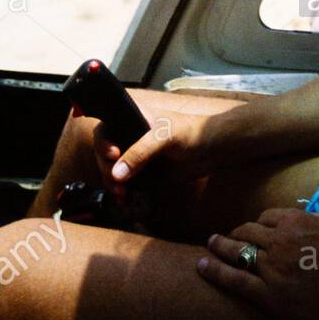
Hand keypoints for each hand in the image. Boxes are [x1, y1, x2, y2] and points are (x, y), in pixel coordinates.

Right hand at [90, 102, 213, 203]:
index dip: (103, 142)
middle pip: (105, 153)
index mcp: (132, 119)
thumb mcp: (164, 137)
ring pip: (113, 171)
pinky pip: (127, 184)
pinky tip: (125, 200)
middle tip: (117, 182)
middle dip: (106, 168)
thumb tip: (116, 174)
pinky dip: (123, 193)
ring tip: (122, 194)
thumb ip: (141, 152)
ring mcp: (137, 157)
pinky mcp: (145, 174)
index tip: (114, 155)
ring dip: (112, 184)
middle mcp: (131, 137)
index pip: (106, 128)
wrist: (215, 150)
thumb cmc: (192, 132)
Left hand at [197, 208, 318, 319]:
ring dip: (220, 247)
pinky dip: (214, 272)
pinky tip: (201, 266)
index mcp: (297, 222)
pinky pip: (234, 281)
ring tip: (209, 245)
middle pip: (248, 232)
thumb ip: (314, 218)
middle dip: (236, 234)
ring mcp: (272, 270)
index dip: (260, 224)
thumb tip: (300, 215)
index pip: (267, 217)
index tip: (257, 230)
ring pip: (237, 252)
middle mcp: (280, 242)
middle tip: (228, 238)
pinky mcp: (269, 298)